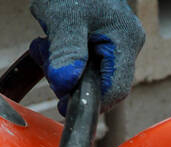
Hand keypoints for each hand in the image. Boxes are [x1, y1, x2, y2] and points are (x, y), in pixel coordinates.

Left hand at [28, 0, 144, 114]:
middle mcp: (125, 44)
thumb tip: (65, 85)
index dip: (92, 102)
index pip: (117, 89)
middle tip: (46, 60)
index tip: (65, 105)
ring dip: (63, 67)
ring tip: (45, 45)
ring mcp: (114, 43)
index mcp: (125, 40)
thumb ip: (66, 51)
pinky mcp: (99, 41)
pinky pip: (84, 62)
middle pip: (103, 84)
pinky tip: (50, 43)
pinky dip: (64, 58)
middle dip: (71, 80)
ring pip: (90, 74)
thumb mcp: (64, 16)